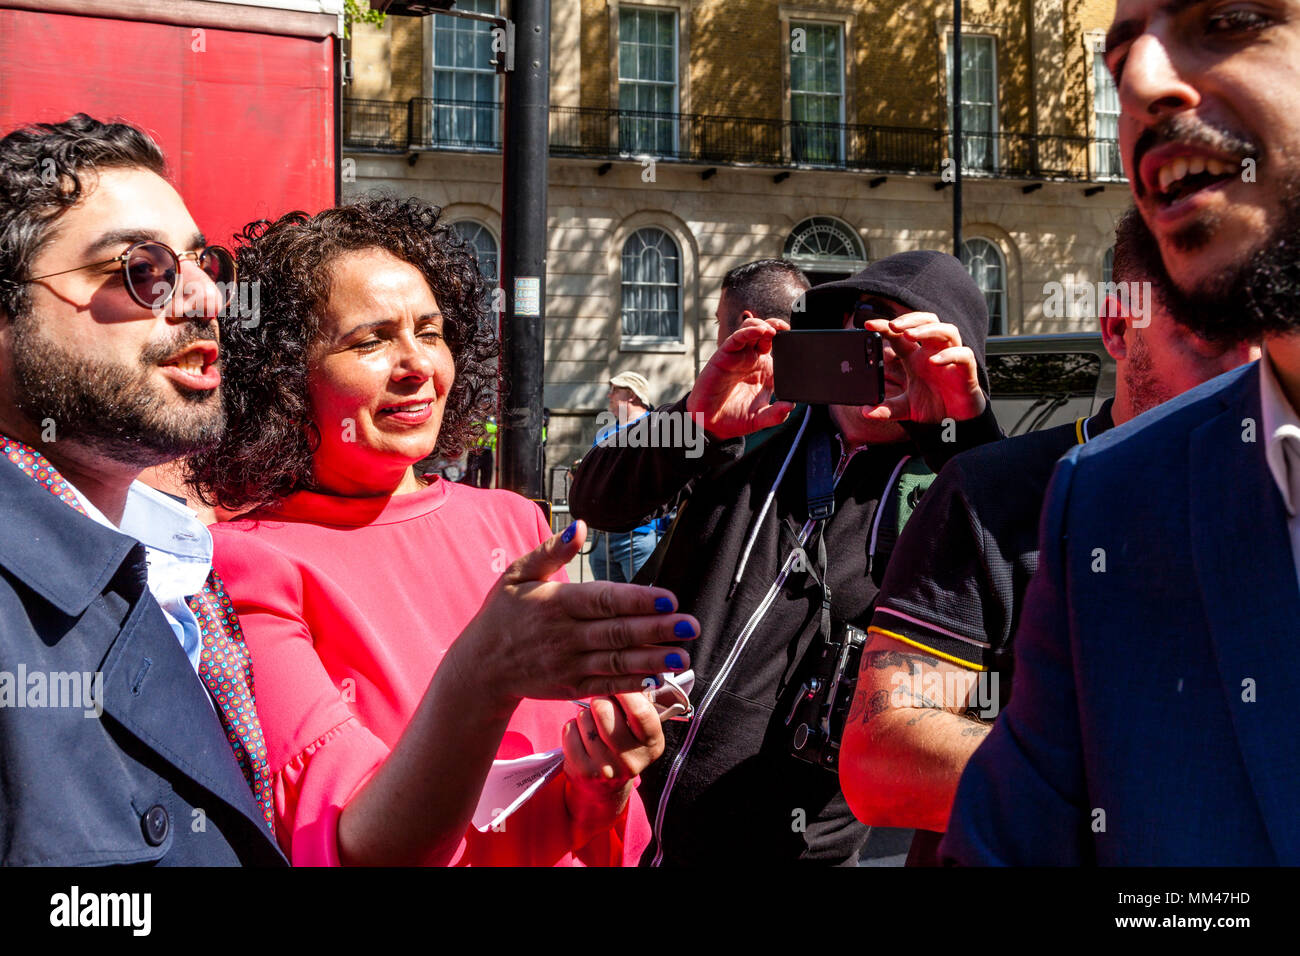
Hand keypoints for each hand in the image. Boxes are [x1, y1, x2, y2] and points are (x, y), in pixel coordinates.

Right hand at [448, 520, 695, 713]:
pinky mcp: (571, 687)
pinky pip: (606, 686)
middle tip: (690, 625)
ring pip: (617, 662)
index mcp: (555, 604)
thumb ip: (550, 551)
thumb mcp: (517, 574)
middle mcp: (564, 636)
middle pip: (617, 632)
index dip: (637, 600)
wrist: (481, 667)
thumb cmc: (503, 613)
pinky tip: (658, 678)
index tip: (669, 598)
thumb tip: (580, 526)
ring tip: (683, 655)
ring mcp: (568, 665)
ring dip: (652, 660)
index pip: (603, 601)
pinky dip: (632, 684)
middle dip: (656, 630)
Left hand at [562, 691, 664, 838]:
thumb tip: (631, 676)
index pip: (640, 712)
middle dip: (600, 700)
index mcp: (653, 745)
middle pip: (606, 711)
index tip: (617, 684)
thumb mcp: (640, 730)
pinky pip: (570, 731)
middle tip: (601, 703)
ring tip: (592, 724)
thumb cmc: (623, 746)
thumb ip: (640, 704)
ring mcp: (606, 769)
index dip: (626, 692)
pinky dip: (572, 727)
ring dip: (585, 714)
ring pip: (585, 718)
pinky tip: (581, 735)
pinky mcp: (583, 772)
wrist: (605, 788)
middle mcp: (632, 761)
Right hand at [686, 317, 795, 438]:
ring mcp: (739, 356)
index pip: (780, 350)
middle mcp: (753, 360)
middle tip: (786, 328)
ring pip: (752, 329)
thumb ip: (775, 415)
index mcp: (765, 371)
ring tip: (772, 330)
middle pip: (767, 334)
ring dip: (763, 325)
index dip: (789, 343)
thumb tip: (790, 406)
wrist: (710, 424)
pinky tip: (759, 331)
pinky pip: (737, 338)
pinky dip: (748, 331)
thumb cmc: (734, 418)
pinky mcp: (725, 355)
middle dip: (778, 326)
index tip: (799, 343)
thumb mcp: (760, 419)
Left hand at [859, 313, 985, 423]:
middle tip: (893, 325)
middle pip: (926, 322)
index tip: (868, 324)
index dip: (885, 326)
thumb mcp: (904, 408)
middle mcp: (933, 352)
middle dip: (910, 320)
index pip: (901, 334)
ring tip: (909, 335)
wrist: (956, 423)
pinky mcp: (966, 370)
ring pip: (946, 330)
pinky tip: (934, 361)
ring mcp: (951, 358)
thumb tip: (866, 411)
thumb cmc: (933, 407)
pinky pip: (963, 354)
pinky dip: (949, 354)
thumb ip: (885, 409)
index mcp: (915, 357)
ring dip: (928, 329)